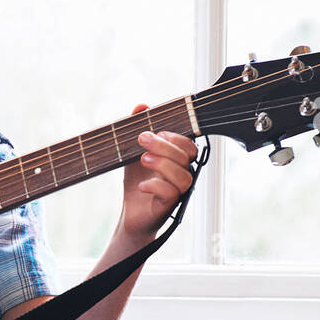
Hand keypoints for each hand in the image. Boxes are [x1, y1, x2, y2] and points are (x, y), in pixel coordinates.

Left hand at [121, 102, 198, 239]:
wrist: (131, 214)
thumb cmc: (138, 182)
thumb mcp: (133, 153)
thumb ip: (138, 129)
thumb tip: (141, 106)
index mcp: (177, 160)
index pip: (189, 144)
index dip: (175, 136)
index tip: (155, 131)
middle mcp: (182, 174)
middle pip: (187, 156)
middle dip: (164, 145)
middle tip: (142, 139)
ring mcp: (178, 191)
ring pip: (184, 175)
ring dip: (163, 164)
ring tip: (143, 159)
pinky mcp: (168, 206)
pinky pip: (170, 193)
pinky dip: (155, 186)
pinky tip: (141, 185)